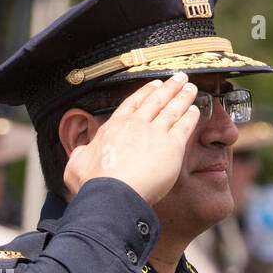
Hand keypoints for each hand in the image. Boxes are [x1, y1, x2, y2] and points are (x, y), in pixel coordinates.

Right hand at [62, 73, 200, 206]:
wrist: (111, 195)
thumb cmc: (91, 184)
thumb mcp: (76, 164)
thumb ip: (82, 153)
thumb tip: (82, 150)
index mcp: (113, 127)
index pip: (132, 104)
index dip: (145, 92)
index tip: (154, 85)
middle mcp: (135, 125)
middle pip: (155, 101)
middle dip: (168, 88)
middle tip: (178, 78)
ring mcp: (154, 133)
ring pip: (172, 109)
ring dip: (182, 96)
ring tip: (190, 87)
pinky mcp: (171, 146)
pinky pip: (184, 127)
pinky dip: (190, 117)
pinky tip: (196, 110)